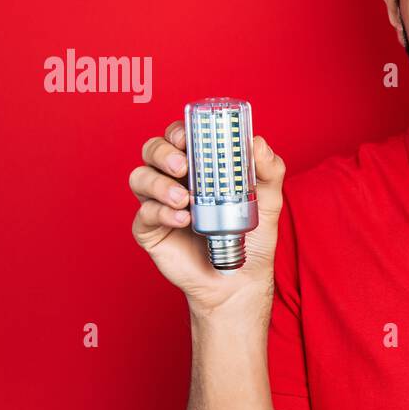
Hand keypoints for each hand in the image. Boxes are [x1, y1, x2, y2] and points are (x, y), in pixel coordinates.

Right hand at [129, 119, 287, 313]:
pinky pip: (144, 214)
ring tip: (185, 200)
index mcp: (199, 165)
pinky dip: (161, 213)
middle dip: (163, 152)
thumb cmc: (252, 236)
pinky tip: (182, 220)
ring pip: (140, 177)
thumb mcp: (269, 200)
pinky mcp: (150, 230)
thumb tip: (257, 142)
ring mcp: (159, 204)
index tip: (188, 137)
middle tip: (182, 166)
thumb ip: (268, 169)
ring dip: (159, 184)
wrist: (241, 278)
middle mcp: (175, 179)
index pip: (179, 136)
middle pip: (152, 150)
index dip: (178, 130)